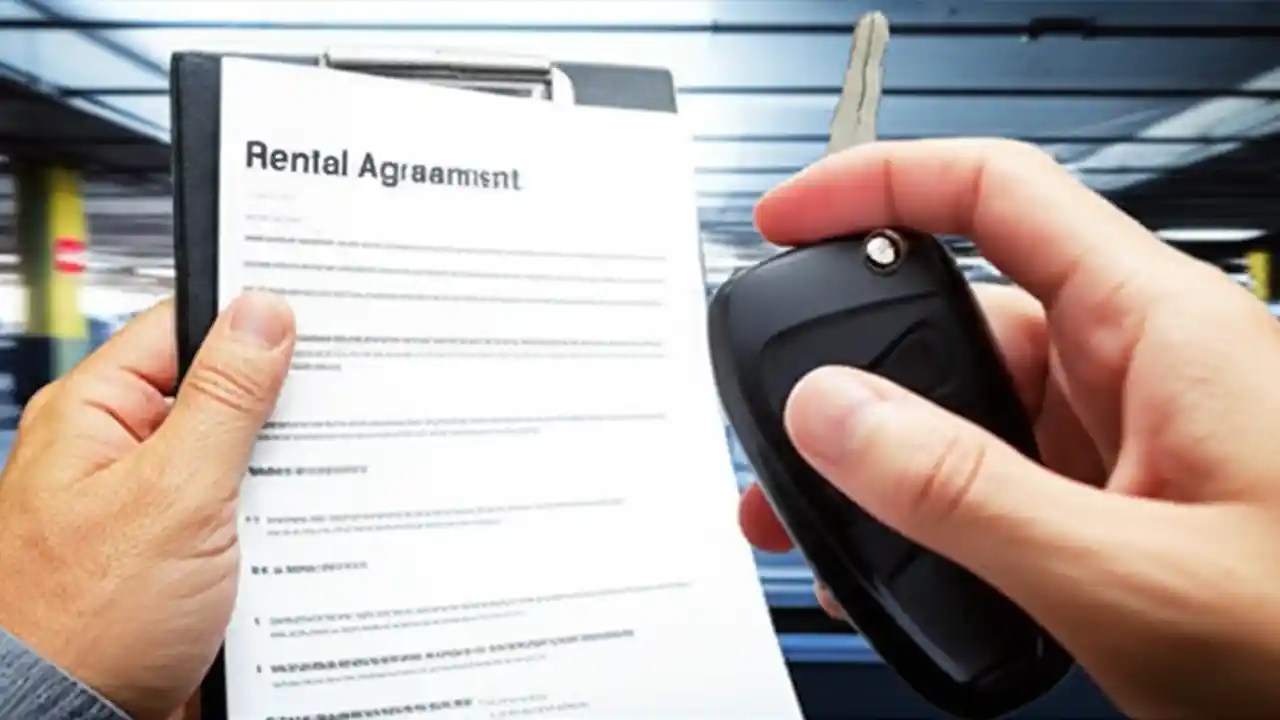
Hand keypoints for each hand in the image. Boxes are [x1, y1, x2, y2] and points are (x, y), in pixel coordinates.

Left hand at [0, 292, 294, 719]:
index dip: (251, 316)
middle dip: (280, 402)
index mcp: (97, 416)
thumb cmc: (84, 624)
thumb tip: (262, 314)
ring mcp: (154, 505)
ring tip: (315, 478)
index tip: (317, 316)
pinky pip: (244, 511)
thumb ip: (224, 398)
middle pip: (221, 390)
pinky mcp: (183, 553)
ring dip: (283, 468)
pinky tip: (306, 526)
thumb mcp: (174, 493)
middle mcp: (121, 453)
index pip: (184, 328)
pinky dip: (278, 516)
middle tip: (332, 405)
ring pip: (241, 455)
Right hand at [737, 139, 1279, 717]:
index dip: (878, 186)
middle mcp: (1144, 367)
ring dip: (890, 455)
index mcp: (1160, 331)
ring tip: (826, 520)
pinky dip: (936, 507)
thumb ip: (960, 489)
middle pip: (966, 313)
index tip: (787, 220)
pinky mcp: (1123, 498)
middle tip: (787, 434)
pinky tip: (900, 558)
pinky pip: (1003, 473)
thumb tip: (833, 411)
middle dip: (858, 366)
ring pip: (976, 405)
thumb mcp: (1122, 576)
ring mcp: (1133, 435)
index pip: (997, 194)